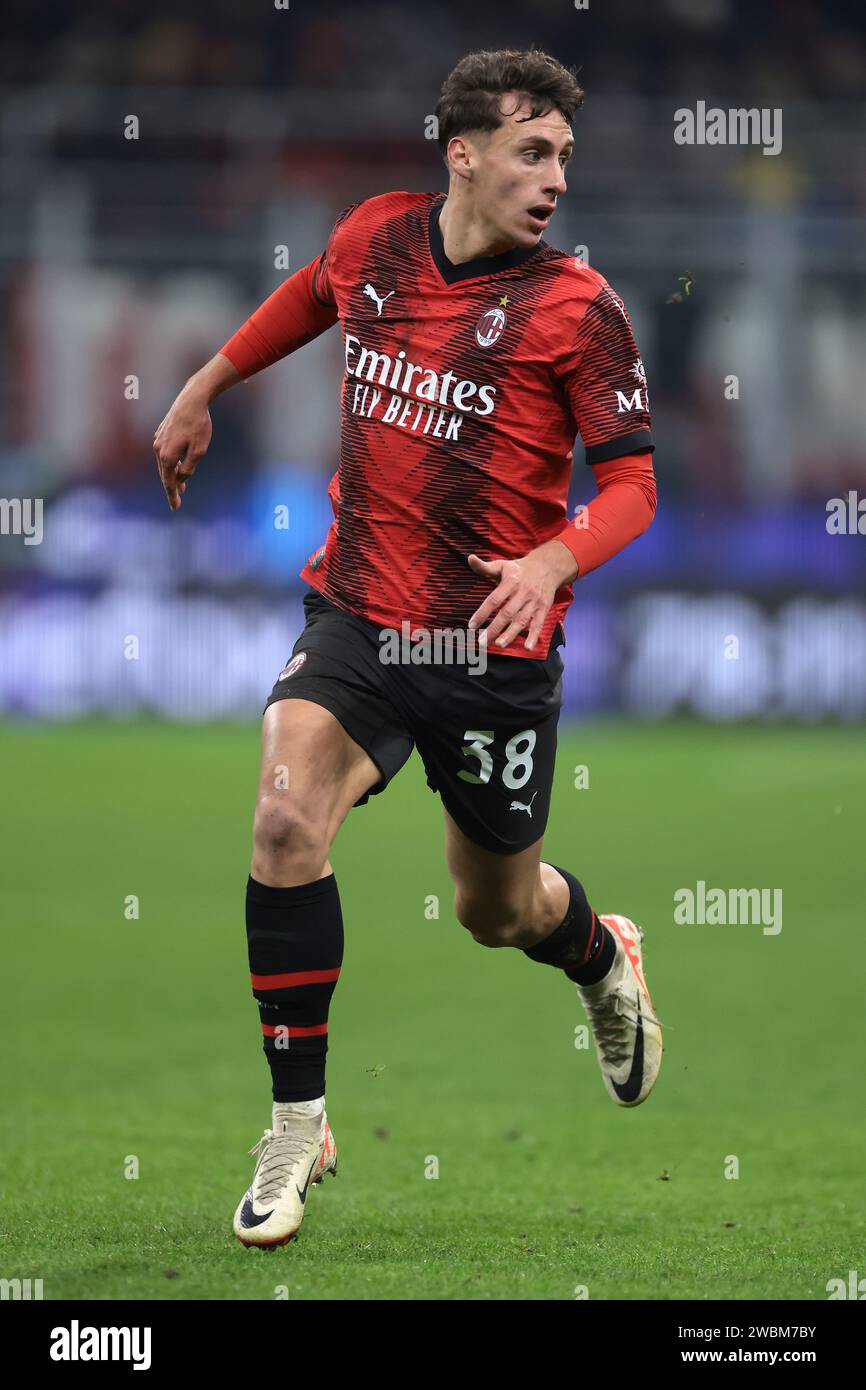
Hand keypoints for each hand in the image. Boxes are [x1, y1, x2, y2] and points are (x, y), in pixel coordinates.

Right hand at [153, 388, 212, 510]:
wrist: (192, 400)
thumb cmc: (198, 425)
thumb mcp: (199, 450)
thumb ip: (189, 468)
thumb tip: (181, 479)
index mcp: (167, 456)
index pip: (169, 482)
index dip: (172, 496)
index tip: (175, 507)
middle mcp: (158, 449)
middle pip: (164, 474)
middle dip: (171, 487)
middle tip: (177, 501)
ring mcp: (158, 440)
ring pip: (163, 463)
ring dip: (171, 475)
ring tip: (180, 486)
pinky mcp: (161, 433)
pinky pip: (164, 454)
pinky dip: (169, 463)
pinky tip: (176, 465)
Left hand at [466, 539, 576, 650]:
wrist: (547, 567)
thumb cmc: (519, 569)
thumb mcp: (502, 565)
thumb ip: (484, 567)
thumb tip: (469, 558)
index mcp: (511, 581)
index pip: (494, 600)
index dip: (482, 613)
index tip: (471, 625)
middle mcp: (523, 592)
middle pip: (507, 613)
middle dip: (494, 628)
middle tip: (482, 642)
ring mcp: (534, 601)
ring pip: (522, 620)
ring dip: (511, 634)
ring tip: (499, 645)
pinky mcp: (543, 608)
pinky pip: (538, 624)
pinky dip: (534, 636)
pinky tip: (528, 648)